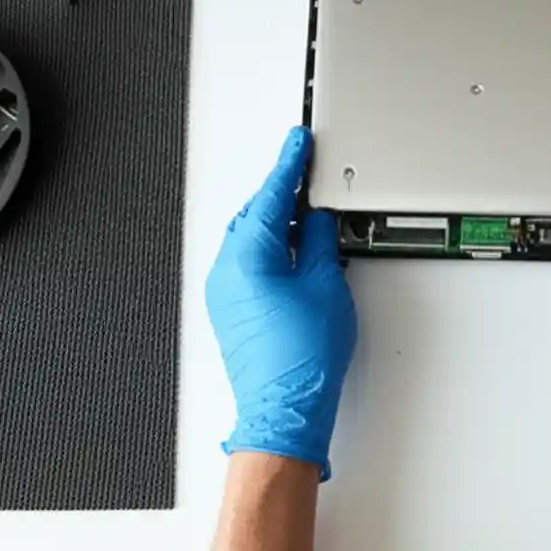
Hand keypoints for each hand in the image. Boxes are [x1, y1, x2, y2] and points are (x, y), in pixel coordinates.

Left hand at [206, 127, 356, 479]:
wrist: (284, 409)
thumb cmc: (303, 359)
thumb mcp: (326, 283)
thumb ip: (320, 240)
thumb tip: (317, 218)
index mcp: (248, 255)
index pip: (271, 194)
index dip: (289, 164)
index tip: (297, 141)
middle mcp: (227, 269)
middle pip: (256, 214)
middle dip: (282, 194)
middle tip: (310, 176)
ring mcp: (224, 291)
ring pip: (251, 238)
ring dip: (278, 223)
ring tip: (311, 216)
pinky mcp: (230, 309)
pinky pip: (248, 262)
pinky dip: (270, 248)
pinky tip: (295, 251)